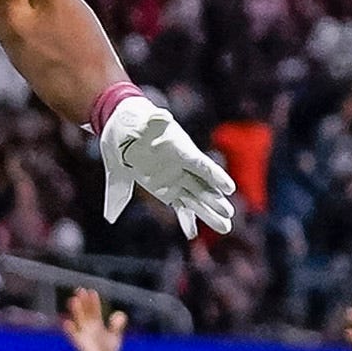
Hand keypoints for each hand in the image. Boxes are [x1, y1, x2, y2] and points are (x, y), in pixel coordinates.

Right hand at [62, 286, 125, 350]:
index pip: (94, 310)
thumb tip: (120, 314)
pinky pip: (73, 335)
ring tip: (73, 300)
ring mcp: (83, 334)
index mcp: (97, 324)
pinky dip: (69, 329)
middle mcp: (88, 327)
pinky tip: (67, 322)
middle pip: (84, 312)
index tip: (92, 292)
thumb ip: (117, 325)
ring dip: (75, 310)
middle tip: (80, 290)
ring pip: (78, 319)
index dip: (93, 302)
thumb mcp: (115, 336)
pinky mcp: (79, 343)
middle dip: (82, 302)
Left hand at [97, 89, 234, 237]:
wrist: (122, 125)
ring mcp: (175, 179)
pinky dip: (186, 219)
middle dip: (215, 201)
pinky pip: (179, 206)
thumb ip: (153, 122)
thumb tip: (161, 116)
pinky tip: (192, 234)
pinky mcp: (165, 189)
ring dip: (208, 214)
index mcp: (180, 149)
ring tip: (226, 228)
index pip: (201, 164)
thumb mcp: (142, 120)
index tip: (229, 188)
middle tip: (229, 215)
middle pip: (203, 186)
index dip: (215, 176)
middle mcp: (181, 167)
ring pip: (195, 199)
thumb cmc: (134, 120)